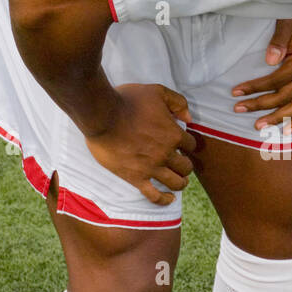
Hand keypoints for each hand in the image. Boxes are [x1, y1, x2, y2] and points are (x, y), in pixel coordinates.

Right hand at [84, 83, 196, 204]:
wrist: (101, 115)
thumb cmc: (127, 100)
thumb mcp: (157, 91)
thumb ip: (177, 102)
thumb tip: (189, 118)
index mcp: (173, 134)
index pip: (190, 145)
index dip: (187, 145)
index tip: (181, 145)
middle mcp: (166, 153)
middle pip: (186, 166)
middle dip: (185, 165)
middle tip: (180, 164)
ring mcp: (151, 167)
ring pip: (175, 183)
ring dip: (180, 183)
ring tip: (179, 181)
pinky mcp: (136, 177)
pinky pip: (154, 195)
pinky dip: (163, 200)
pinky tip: (168, 199)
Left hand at [231, 17, 291, 129]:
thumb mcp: (286, 24)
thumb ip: (279, 39)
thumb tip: (270, 60)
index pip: (275, 80)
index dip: (255, 87)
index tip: (235, 92)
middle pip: (283, 97)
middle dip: (259, 105)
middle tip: (238, 109)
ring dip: (277, 119)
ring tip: (258, 126)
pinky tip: (286, 132)